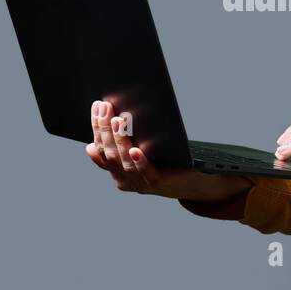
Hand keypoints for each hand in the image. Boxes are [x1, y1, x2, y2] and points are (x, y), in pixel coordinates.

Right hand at [86, 99, 253, 205]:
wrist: (193, 183)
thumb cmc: (165, 162)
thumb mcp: (140, 152)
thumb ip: (122, 144)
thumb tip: (97, 135)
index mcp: (117, 171)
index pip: (101, 148)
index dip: (97, 127)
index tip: (97, 106)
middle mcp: (125, 179)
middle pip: (110, 153)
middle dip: (105, 129)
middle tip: (105, 107)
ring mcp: (141, 183)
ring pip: (124, 162)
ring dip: (119, 141)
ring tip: (118, 121)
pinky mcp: (159, 182)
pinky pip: (145, 173)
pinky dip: (139, 162)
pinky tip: (135, 150)